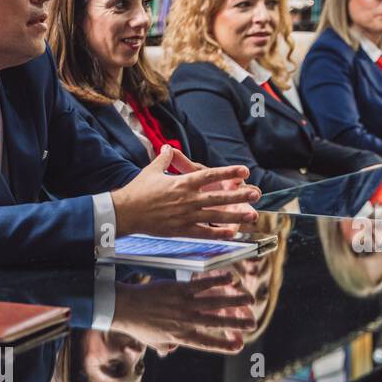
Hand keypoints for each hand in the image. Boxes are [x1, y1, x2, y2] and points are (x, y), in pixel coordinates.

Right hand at [111, 147, 259, 239]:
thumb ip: (164, 159)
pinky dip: (218, 233)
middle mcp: (188, 198)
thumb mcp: (151, 171)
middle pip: (219, 196)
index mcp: (183, 182)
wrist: (125, 212)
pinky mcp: (181, 230)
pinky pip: (204, 232)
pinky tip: (232, 234)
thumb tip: (168, 148)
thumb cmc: (137, 191)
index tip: (243, 171)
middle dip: (240, 195)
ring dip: (236, 215)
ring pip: (216, 215)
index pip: (211, 175)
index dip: (228, 173)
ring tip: (252, 215)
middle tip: (256, 194)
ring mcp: (186, 215)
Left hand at [113, 273, 257, 353]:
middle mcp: (186, 322)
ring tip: (250, 299)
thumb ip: (166, 346)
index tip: (238, 346)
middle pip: (217, 322)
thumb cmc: (139, 326)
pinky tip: (232, 279)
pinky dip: (218, 281)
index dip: (224, 345)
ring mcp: (184, 304)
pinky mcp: (180, 289)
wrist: (125, 308)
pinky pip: (203, 284)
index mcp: (182, 337)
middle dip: (237, 323)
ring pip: (215, 302)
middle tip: (252, 323)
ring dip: (235, 300)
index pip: (208, 343)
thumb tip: (171, 351)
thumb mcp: (154, 342)